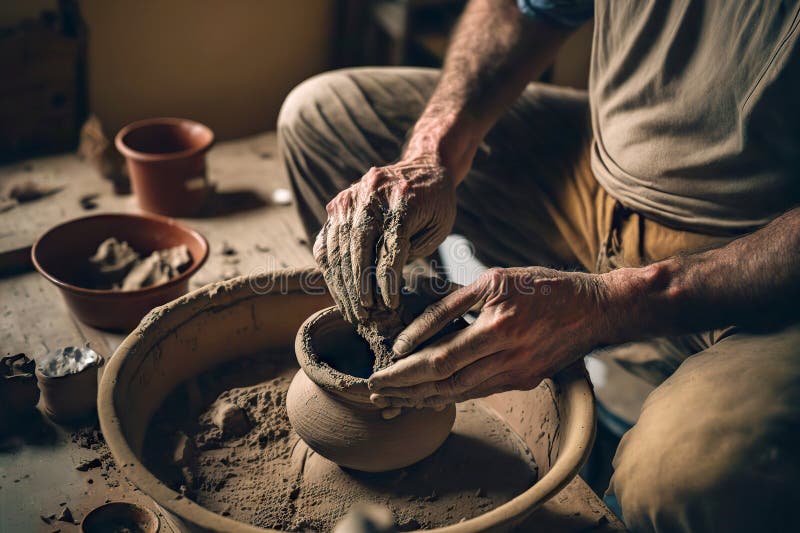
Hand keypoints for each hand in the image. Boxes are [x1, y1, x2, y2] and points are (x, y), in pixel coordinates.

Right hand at [313, 156, 455, 322]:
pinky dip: (329, 268)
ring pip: (337, 248)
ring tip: (351, 310)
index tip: (388, 305)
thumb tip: (382, 283)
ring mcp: (350, 198)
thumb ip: (411, 251)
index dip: (387, 281)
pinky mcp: (338, 204)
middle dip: (359, 288)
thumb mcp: (436, 228)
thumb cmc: (436, 203)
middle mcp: (371, 196)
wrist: (424, 166)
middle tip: (363, 315)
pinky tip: (337, 289)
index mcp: (403, 201)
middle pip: (357, 249)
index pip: (390, 249)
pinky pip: (326, 241)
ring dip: (341, 284)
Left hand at [368, 267, 613, 410]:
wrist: (595, 309)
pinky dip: (449, 396)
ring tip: (393, 399)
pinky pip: (478, 392)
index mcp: (498, 328)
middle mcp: (507, 358)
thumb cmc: (543, 286)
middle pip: (445, 384)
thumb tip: (414, 330)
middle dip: (406, 391)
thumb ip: (453, 303)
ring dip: (423, 398)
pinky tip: (428, 396)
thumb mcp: (495, 279)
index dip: (406, 370)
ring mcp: (517, 375)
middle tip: (375, 392)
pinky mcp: (523, 381)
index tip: (379, 372)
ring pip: (460, 394)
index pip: (440, 358)